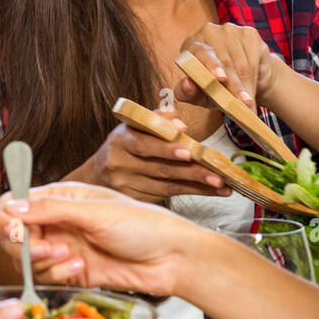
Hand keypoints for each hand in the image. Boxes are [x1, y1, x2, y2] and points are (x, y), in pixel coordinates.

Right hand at [0, 182, 200, 296]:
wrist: (173, 259)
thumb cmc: (144, 225)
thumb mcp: (95, 212)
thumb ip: (51, 209)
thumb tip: (13, 207)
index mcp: (62, 197)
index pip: (16, 202)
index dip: (9, 217)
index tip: (16, 230)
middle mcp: (59, 221)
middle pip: (16, 234)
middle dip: (25, 244)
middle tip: (44, 248)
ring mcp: (64, 247)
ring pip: (28, 259)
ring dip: (42, 261)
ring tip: (68, 258)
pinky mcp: (72, 272)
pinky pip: (47, 276)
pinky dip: (57, 274)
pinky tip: (79, 269)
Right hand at [70, 112, 230, 204]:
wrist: (96, 175)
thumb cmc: (123, 145)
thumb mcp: (133, 126)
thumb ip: (156, 119)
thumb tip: (178, 121)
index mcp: (120, 140)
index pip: (143, 144)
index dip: (165, 148)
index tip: (188, 150)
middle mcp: (120, 164)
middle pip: (159, 168)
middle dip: (190, 171)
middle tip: (216, 174)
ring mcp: (127, 185)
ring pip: (166, 186)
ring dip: (197, 185)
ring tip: (222, 184)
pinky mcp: (136, 200)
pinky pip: (168, 196)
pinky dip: (192, 192)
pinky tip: (212, 191)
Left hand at [175, 23, 286, 110]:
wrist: (244, 80)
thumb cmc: (215, 88)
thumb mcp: (199, 95)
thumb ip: (187, 92)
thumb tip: (187, 84)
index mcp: (191, 45)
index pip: (200, 52)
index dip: (211, 65)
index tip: (221, 79)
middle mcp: (208, 32)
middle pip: (224, 61)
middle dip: (234, 86)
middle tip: (243, 104)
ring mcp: (229, 30)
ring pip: (240, 62)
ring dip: (246, 86)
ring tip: (248, 104)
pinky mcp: (248, 33)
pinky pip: (253, 58)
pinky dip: (254, 77)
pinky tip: (253, 89)